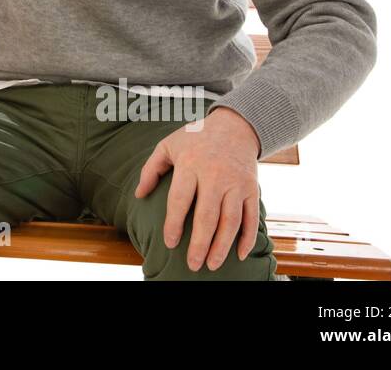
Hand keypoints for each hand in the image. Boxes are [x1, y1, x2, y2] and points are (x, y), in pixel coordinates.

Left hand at [134, 106, 262, 271]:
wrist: (235, 126)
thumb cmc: (196, 138)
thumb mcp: (168, 145)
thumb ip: (151, 169)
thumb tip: (139, 195)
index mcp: (191, 164)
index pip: (180, 199)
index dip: (174, 223)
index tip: (170, 243)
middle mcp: (215, 175)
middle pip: (207, 215)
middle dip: (199, 243)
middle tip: (192, 264)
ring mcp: (236, 183)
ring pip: (230, 220)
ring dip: (222, 246)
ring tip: (212, 264)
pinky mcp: (252, 189)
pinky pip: (251, 217)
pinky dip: (248, 238)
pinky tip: (239, 255)